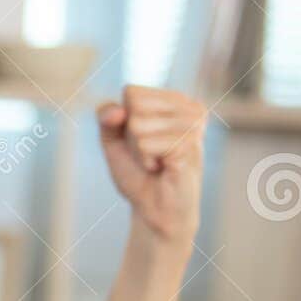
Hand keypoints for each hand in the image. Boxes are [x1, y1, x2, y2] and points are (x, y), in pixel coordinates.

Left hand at [97, 86, 205, 245]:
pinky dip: (145, 160)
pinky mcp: (190, 144)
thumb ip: (107, 118)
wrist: (154, 208)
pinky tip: (161, 168)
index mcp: (175, 100)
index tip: (139, 140)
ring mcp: (194, 125)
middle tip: (148, 154)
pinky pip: (145, 143)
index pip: (131, 92)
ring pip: (138, 125)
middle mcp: (190, 107)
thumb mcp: (113, 141)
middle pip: (134, 107)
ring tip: (156, 162)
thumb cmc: (137, 172)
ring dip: (139, 151)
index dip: (123, 120)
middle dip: (131, 136)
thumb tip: (117, 111)